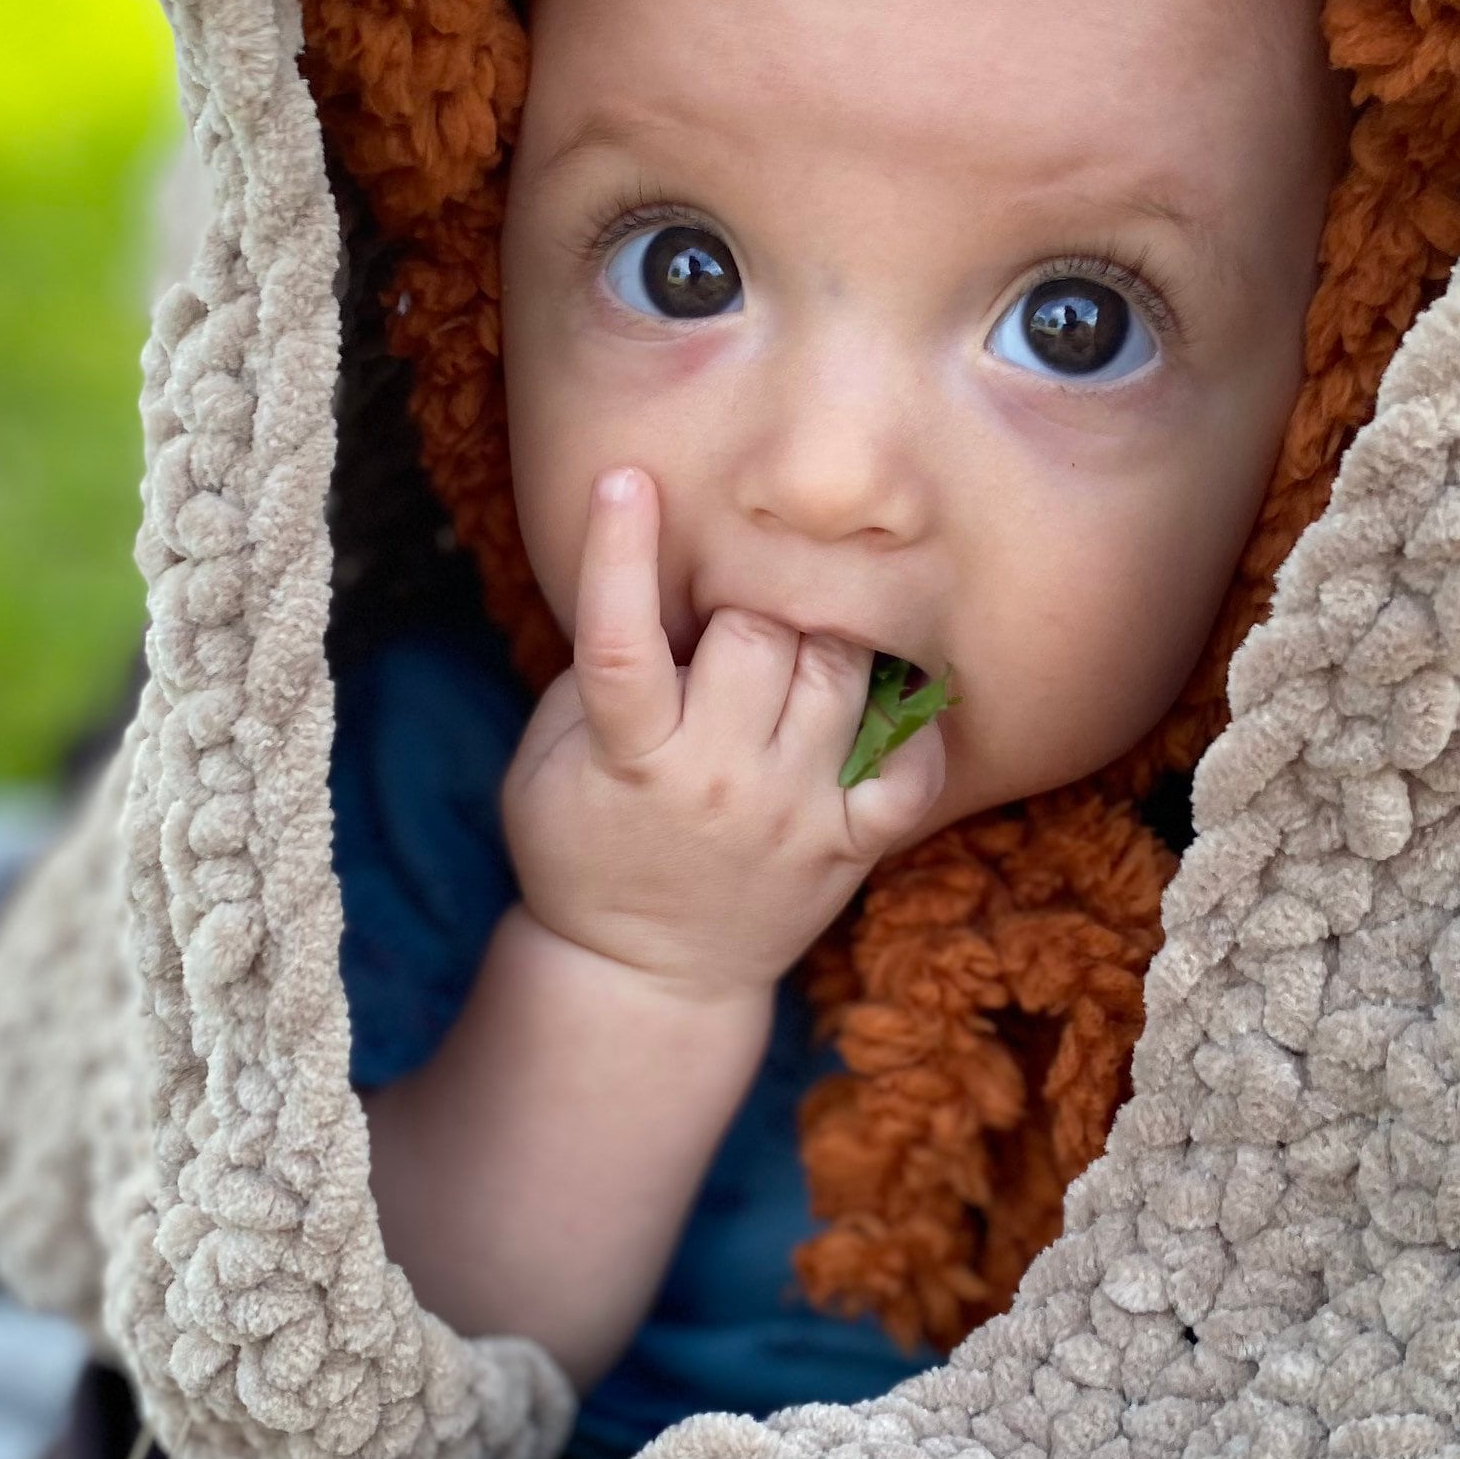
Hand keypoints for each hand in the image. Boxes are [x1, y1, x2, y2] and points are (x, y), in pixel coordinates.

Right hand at [502, 467, 945, 1004]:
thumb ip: (591, 681)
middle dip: (747, 604)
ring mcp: (793, 815)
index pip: (619, 640)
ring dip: (825, 642)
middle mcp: (718, 781)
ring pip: (841, 675)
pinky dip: (913, 727)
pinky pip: (912, 766)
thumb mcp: (546, 768)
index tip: (627, 478)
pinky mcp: (849, 846)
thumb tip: (650, 588)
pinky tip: (883, 707)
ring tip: (801, 653)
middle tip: (734, 622)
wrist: (643, 980)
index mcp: (630, 757)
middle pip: (759, 635)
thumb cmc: (585, 850)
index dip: (620, 552)